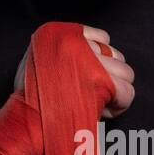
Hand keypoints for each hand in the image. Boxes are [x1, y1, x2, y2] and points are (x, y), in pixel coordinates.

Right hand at [14, 27, 134, 118]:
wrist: (26, 121)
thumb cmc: (30, 98)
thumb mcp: (36, 61)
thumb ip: (59, 53)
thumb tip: (95, 54)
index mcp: (60, 34)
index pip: (103, 38)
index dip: (100, 62)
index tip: (87, 81)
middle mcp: (78, 43)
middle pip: (117, 56)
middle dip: (110, 78)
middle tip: (93, 96)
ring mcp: (92, 62)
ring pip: (126, 73)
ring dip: (116, 91)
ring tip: (96, 104)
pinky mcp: (103, 84)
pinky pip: (127, 91)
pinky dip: (120, 104)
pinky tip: (104, 111)